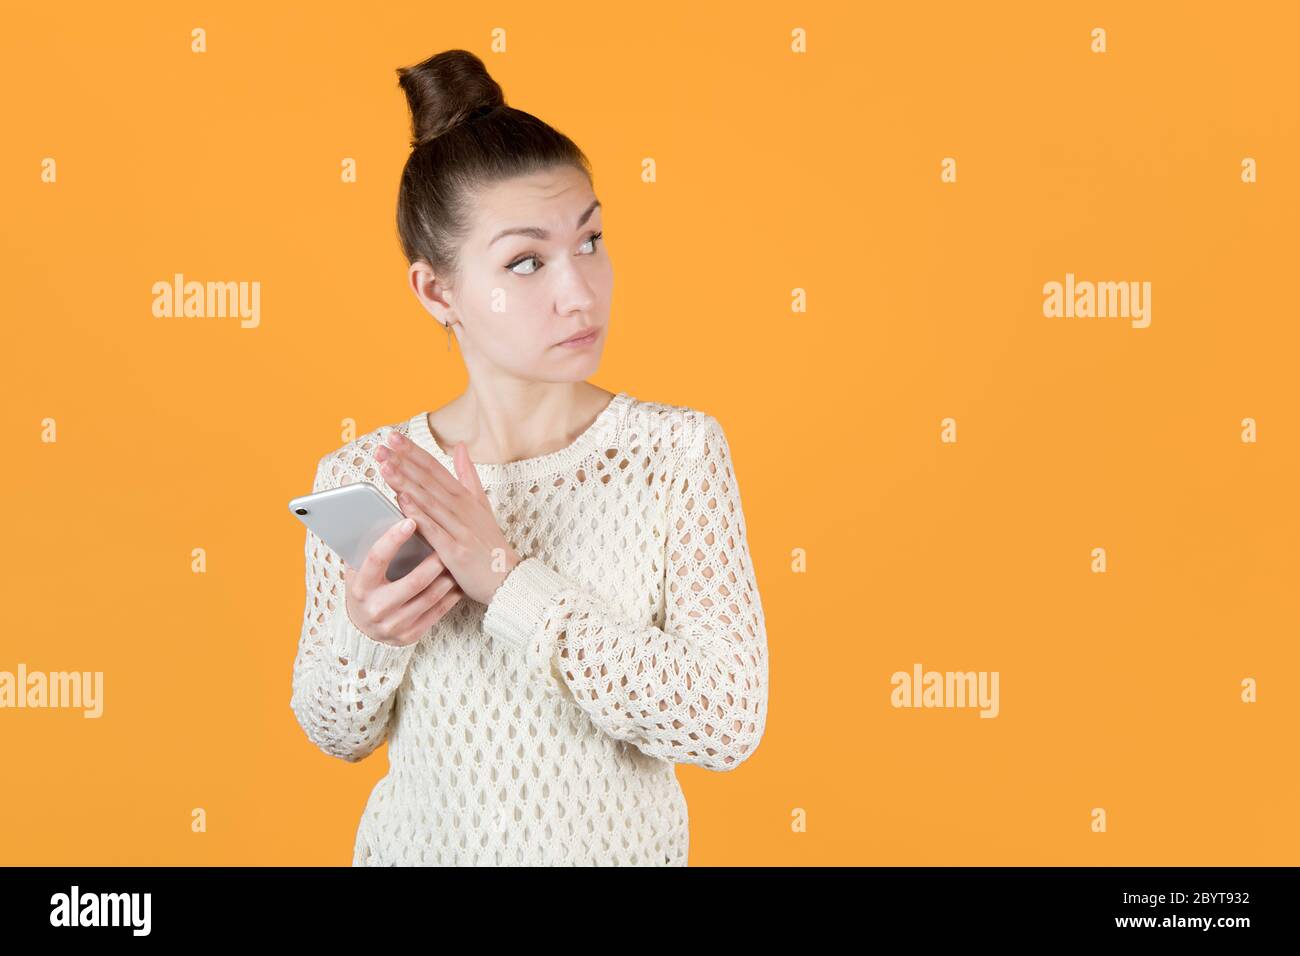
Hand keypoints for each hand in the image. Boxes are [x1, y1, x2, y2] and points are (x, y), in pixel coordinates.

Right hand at [342, 518, 462, 646]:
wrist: (362, 632)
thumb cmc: (365, 592)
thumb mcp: (358, 573)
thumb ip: (369, 552)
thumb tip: (383, 518)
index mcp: (361, 587)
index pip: (376, 559)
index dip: (393, 539)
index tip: (410, 521)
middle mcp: (376, 608)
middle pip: (414, 581)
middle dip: (435, 561)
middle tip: (447, 544)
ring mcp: (394, 624)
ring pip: (430, 597)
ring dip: (448, 578)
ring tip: (457, 562)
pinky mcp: (409, 635)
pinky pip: (436, 613)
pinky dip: (451, 596)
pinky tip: (458, 583)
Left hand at [375, 431, 521, 605]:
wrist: (509, 579)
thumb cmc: (491, 545)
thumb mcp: (482, 505)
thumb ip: (468, 475)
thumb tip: (460, 446)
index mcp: (466, 497)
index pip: (435, 468)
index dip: (414, 452)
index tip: (394, 437)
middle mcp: (462, 509)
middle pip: (430, 480)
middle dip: (405, 461)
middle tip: (384, 445)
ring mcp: (460, 529)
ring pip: (429, 501)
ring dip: (406, 482)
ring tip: (386, 467)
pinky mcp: (457, 551)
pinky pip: (434, 530)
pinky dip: (419, 515)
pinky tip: (402, 502)